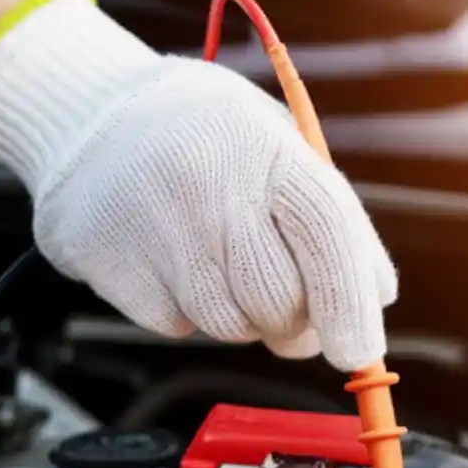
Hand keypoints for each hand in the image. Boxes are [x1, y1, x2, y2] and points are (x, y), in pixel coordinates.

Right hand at [0, 0, 395, 370]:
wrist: (91, 114)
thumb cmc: (214, 141)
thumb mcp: (284, 150)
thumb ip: (336, 222)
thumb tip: (376, 299)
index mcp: (266, 148)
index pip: (324, 231)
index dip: (347, 300)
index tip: (357, 352)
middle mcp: (207, 184)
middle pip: (278, 301)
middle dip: (297, 323)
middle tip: (291, 306)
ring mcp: (150, 224)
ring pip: (228, 326)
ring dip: (242, 316)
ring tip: (222, 258)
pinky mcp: (104, 260)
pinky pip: (176, 324)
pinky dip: (188, 310)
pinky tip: (173, 258)